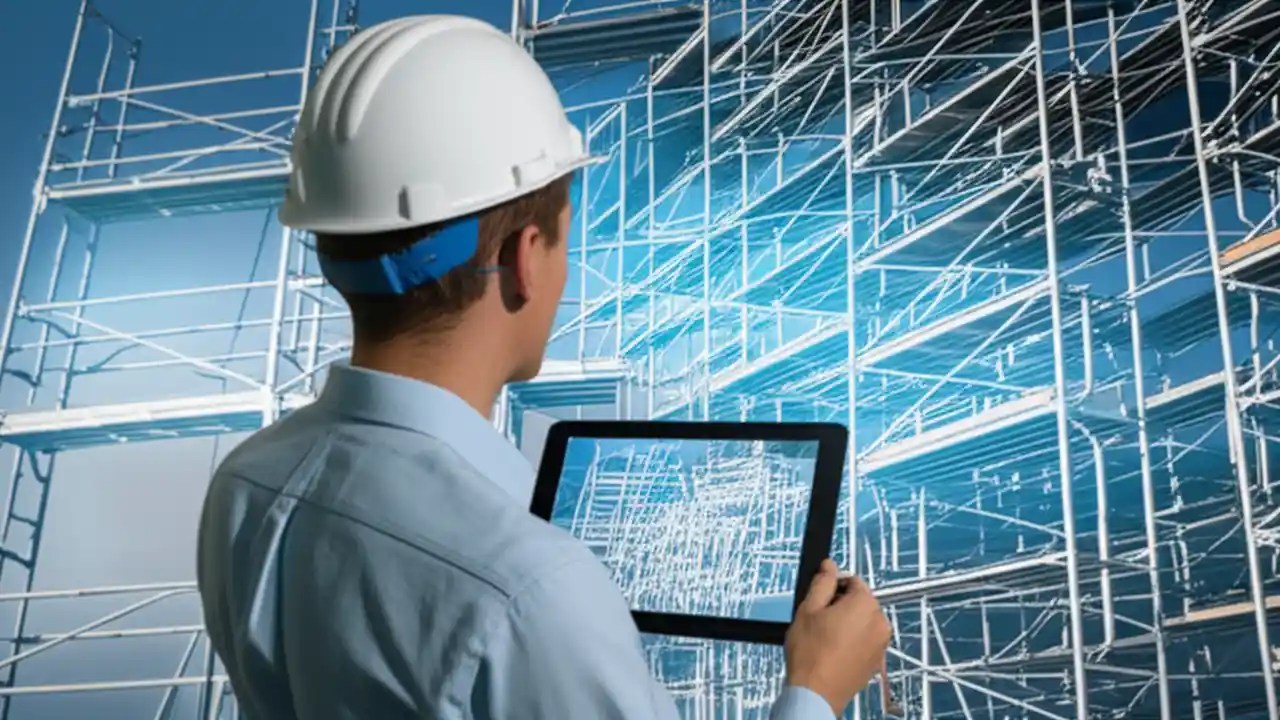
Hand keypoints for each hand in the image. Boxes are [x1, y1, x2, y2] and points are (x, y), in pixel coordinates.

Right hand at [783, 559, 891, 715]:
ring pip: (863, 622)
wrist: (816, 693)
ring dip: (848, 624)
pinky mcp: (877, 661)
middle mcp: (880, 621)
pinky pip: (866, 641)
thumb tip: (829, 565)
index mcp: (865, 604)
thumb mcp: (808, 609)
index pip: (852, 581)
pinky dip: (853, 642)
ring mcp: (881, 643)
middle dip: (841, 606)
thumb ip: (822, 582)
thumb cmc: (811, 652)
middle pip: (860, 602)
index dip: (833, 588)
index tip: (820, 601)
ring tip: (826, 639)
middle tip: (820, 622)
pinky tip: (835, 652)